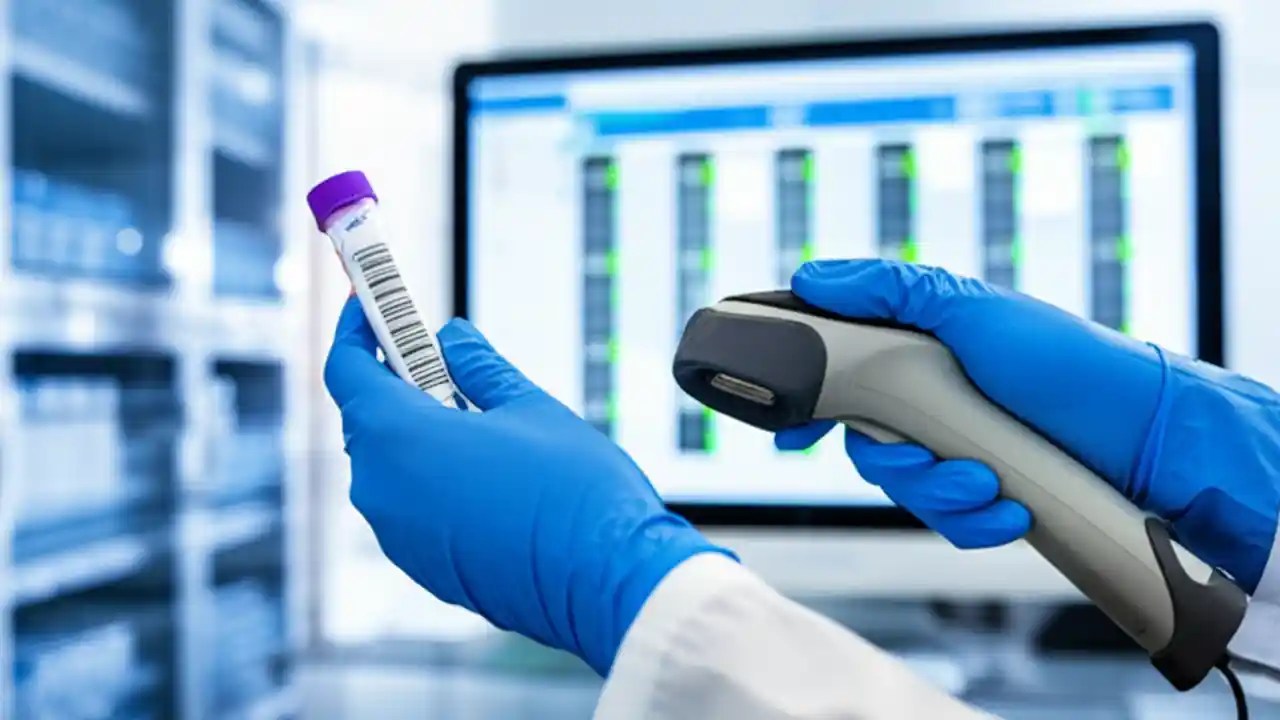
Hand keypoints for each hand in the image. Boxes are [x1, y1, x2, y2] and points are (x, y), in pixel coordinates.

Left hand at [324, 297, 730, 673]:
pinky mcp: (423, 566)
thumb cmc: (572, 491)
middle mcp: (382, 489)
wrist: (606, 580)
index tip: (372, 305)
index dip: (357, 329)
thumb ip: (477, 367)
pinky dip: (430, 475)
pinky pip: (409, 504)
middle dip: (396, 380)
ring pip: (390, 464)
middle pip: (367, 417)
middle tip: (439, 354)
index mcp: (398, 437)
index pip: (347, 368)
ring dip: (417, 430)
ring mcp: (398, 534)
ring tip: (474, 412)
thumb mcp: (527, 407)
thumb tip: (451, 338)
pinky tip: (481, 466)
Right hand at [777, 259, 1279, 590]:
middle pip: (865, 447)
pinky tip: (1008, 507)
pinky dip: (976, 521)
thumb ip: (889, 290)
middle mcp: (931, 404)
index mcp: (917, 353)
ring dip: (941, 495)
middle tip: (931, 456)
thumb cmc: (1064, 358)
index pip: (839, 377)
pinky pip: (951, 523)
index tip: (790, 434)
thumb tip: (811, 278)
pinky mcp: (986, 495)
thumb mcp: (970, 306)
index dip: (807, 408)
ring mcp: (958, 451)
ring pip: (907, 491)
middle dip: (896, 462)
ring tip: (985, 482)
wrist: (1144, 432)